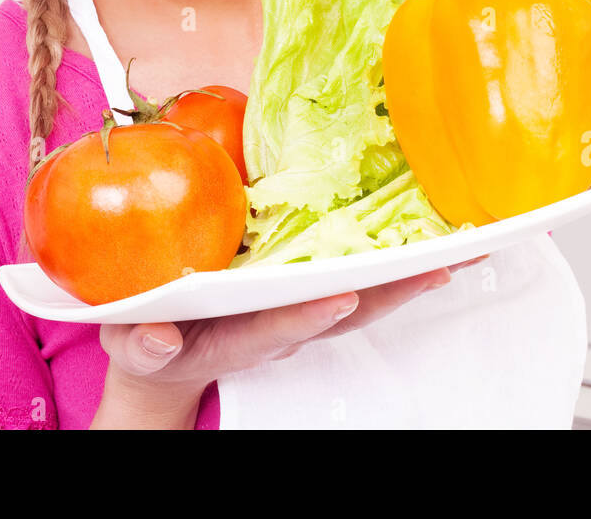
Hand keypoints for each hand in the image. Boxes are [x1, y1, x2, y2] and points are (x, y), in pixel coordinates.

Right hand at [99, 254, 489, 392]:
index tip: (339, 296)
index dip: (307, 315)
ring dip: (409, 275)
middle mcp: (280, 325)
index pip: (276, 328)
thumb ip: (141, 344)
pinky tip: (429, 237)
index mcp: (236, 336)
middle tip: (440, 265)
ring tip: (458, 249)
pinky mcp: (303, 289)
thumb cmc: (148, 338)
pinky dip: (394, 261)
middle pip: (343, 311)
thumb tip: (154, 340)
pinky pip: (355, 275)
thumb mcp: (131, 344)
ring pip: (361, 293)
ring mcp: (297, 307)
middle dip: (391, 291)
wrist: (164, 354)